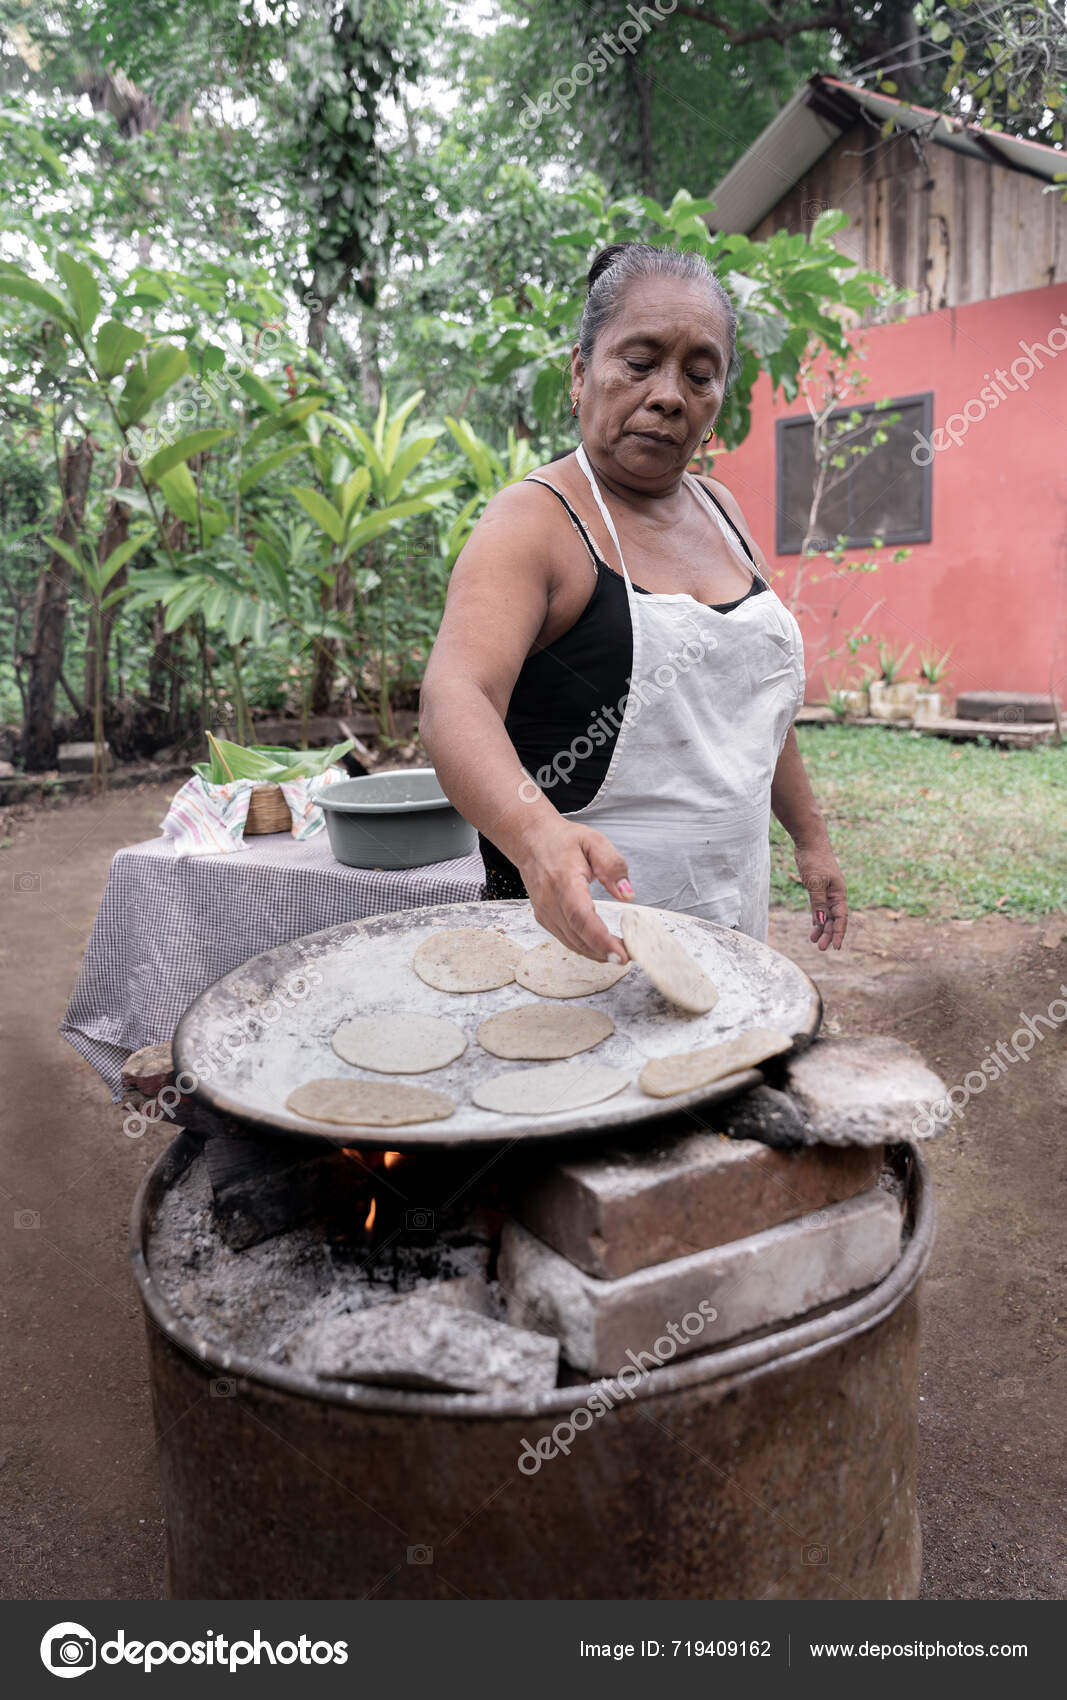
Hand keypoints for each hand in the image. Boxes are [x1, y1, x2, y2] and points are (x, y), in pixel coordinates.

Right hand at [517, 821, 633, 961]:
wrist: (531, 840)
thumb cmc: (562, 840)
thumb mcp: (594, 842)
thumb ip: (612, 866)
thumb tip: (626, 893)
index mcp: (564, 880)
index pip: (582, 917)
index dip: (601, 939)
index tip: (621, 953)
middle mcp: (550, 900)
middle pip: (577, 936)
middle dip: (604, 951)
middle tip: (629, 956)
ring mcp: (544, 912)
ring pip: (572, 942)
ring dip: (596, 953)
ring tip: (620, 953)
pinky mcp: (544, 918)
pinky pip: (566, 939)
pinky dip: (585, 947)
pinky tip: (601, 947)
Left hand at [794, 837, 847, 950]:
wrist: (810, 842)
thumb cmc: (815, 860)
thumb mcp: (815, 883)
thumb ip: (818, 903)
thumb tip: (822, 922)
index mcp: (839, 893)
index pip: (841, 918)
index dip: (839, 933)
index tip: (836, 947)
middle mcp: (835, 894)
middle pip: (834, 918)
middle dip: (828, 933)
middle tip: (820, 948)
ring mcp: (826, 891)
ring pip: (826, 914)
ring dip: (822, 927)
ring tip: (813, 940)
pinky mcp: (817, 888)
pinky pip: (819, 907)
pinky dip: (817, 917)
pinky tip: (814, 926)